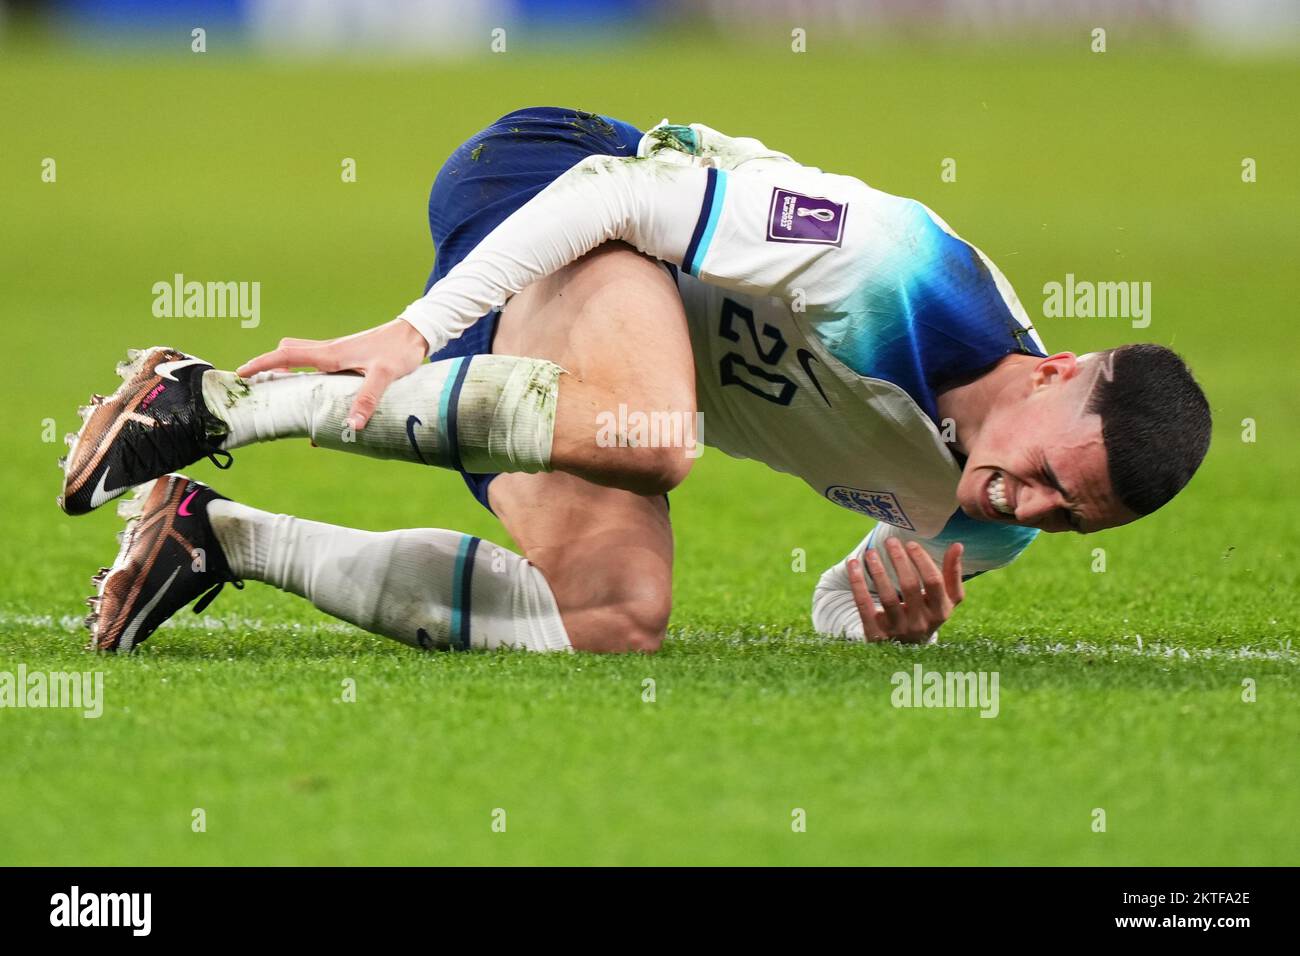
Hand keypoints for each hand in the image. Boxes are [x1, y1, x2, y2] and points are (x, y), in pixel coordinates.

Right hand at [237, 319, 428, 428]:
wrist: (416, 333)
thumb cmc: (399, 351)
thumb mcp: (384, 376)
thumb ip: (367, 399)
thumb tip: (351, 427)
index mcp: (330, 354)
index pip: (286, 356)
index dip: (261, 364)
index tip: (240, 373)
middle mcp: (329, 352)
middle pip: (288, 355)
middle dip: (268, 368)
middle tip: (254, 386)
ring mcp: (338, 354)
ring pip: (302, 360)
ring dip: (287, 373)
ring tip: (279, 396)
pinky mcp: (348, 359)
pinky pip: (319, 368)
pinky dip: (308, 378)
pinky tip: (315, 399)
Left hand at [846, 539, 964, 643]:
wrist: (908, 648)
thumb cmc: (928, 613)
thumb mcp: (945, 599)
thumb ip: (952, 573)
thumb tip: (958, 545)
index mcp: (941, 612)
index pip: (934, 581)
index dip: (922, 560)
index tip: (911, 543)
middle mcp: (921, 623)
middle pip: (910, 586)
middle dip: (899, 560)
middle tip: (890, 541)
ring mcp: (898, 631)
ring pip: (887, 596)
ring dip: (878, 570)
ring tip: (870, 551)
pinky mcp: (876, 634)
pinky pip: (864, 605)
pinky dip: (857, 583)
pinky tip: (853, 564)